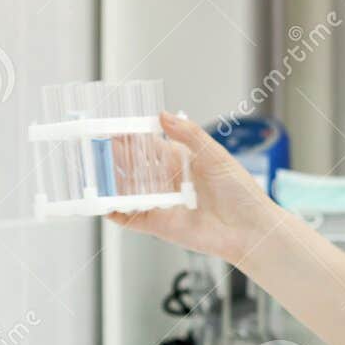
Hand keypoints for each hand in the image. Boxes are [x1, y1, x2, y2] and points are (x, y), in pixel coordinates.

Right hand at [105, 110, 289, 267]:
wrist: (251, 230)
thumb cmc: (242, 193)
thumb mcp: (216, 156)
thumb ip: (189, 135)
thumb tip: (163, 115)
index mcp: (182, 161)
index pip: (149, 145)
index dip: (132, 136)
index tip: (113, 126)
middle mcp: (169, 181)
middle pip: (134, 167)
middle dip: (115, 157)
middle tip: (95, 146)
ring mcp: (162, 204)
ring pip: (128, 190)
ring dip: (110, 182)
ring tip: (93, 170)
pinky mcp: (160, 225)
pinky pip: (131, 218)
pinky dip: (115, 211)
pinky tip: (103, 203)